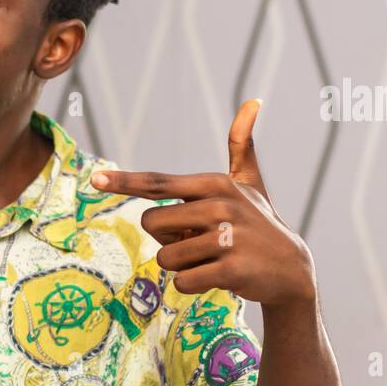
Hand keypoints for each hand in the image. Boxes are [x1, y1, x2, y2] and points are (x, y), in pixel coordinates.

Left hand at [90, 99, 317, 307]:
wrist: (291, 269)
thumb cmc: (259, 223)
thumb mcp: (250, 183)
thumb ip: (242, 145)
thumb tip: (253, 101)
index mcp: (215, 184)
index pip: (159, 182)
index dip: (124, 181)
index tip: (95, 179)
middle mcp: (220, 206)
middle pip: (151, 224)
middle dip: (167, 238)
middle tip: (199, 240)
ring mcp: (228, 238)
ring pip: (165, 258)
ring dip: (182, 265)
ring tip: (213, 258)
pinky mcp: (231, 270)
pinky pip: (183, 282)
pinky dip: (193, 285)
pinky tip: (219, 276)